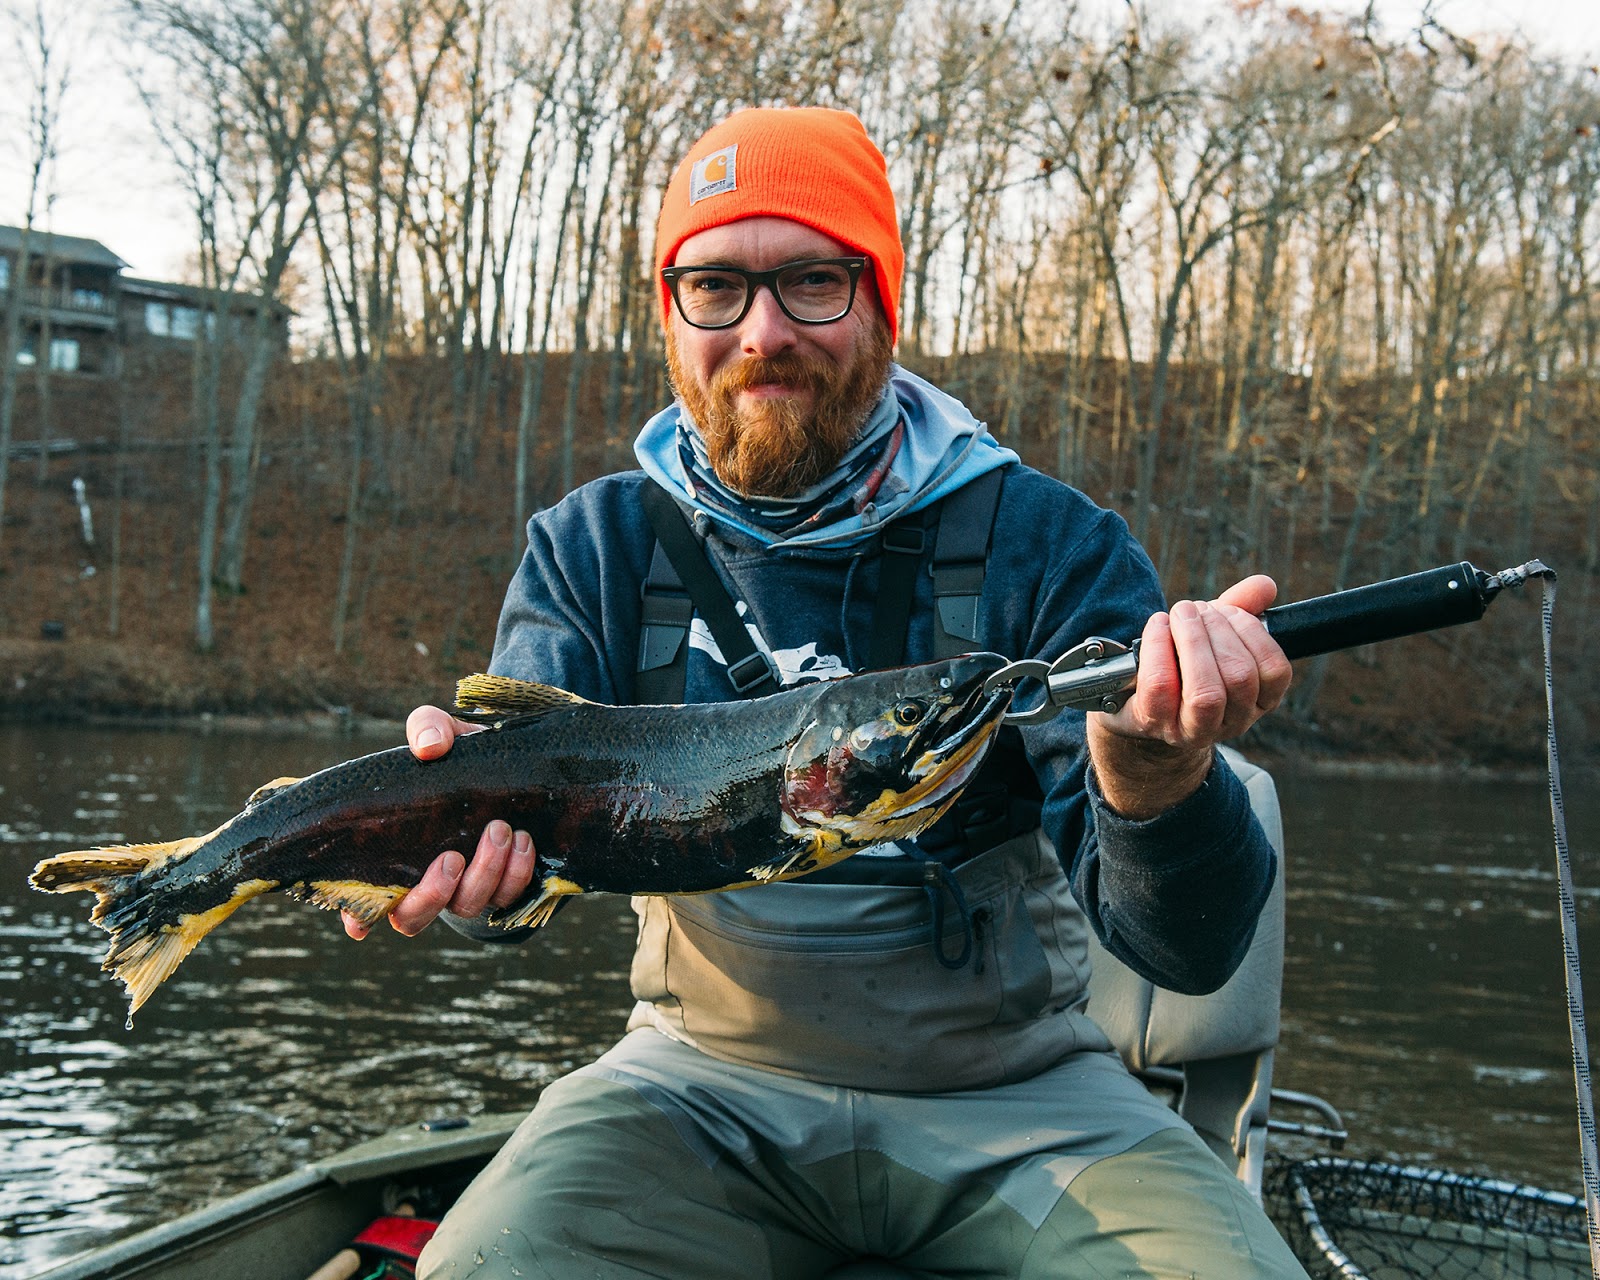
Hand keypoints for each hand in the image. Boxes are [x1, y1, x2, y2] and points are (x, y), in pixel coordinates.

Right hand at [342, 705, 537, 939]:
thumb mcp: (444, 735)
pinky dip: (517, 873)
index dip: (356, 916)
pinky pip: (509, 897)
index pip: (365, 896)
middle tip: (451, 857)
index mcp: (396, 851)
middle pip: (413, 917)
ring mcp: (467, 888)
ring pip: (466, 906)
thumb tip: (429, 747)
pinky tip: (524, 841)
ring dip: (483, 874)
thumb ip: (428, 727)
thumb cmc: (463, 757)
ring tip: (500, 830)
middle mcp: (428, 880)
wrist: (521, 767)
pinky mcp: (507, 886)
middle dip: (431, 894)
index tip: (359, 923)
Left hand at [1088, 575, 1291, 818]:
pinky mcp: (1154, 723)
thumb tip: (1265, 585)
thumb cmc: (1184, 662)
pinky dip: (1158, 647)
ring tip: (1180, 615)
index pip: (1274, 671)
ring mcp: (1194, 730)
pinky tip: (1157, 625)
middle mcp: (1234, 721)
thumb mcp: (1215, 634)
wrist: (1134, 696)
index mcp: (1259, 700)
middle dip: (1217, 630)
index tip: (1228, 610)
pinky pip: (1160, 686)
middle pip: (1239, 677)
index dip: (1252, 632)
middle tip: (1196, 608)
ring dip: (1192, 640)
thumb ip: (1241, 609)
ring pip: (1206, 692)